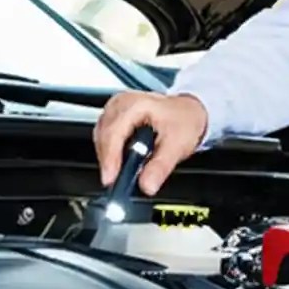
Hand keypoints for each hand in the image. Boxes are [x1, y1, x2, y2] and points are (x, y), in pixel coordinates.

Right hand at [94, 91, 208, 195]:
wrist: (188, 112)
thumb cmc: (184, 121)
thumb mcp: (178, 145)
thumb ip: (160, 167)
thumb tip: (146, 185)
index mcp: (137, 105)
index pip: (114, 133)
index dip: (110, 158)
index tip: (110, 179)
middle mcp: (122, 102)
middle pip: (103, 134)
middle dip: (108, 160)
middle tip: (115, 182)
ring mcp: (116, 108)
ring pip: (100, 135)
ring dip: (107, 156)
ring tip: (119, 173)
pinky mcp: (113, 116)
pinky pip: (103, 134)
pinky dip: (109, 151)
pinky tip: (118, 161)